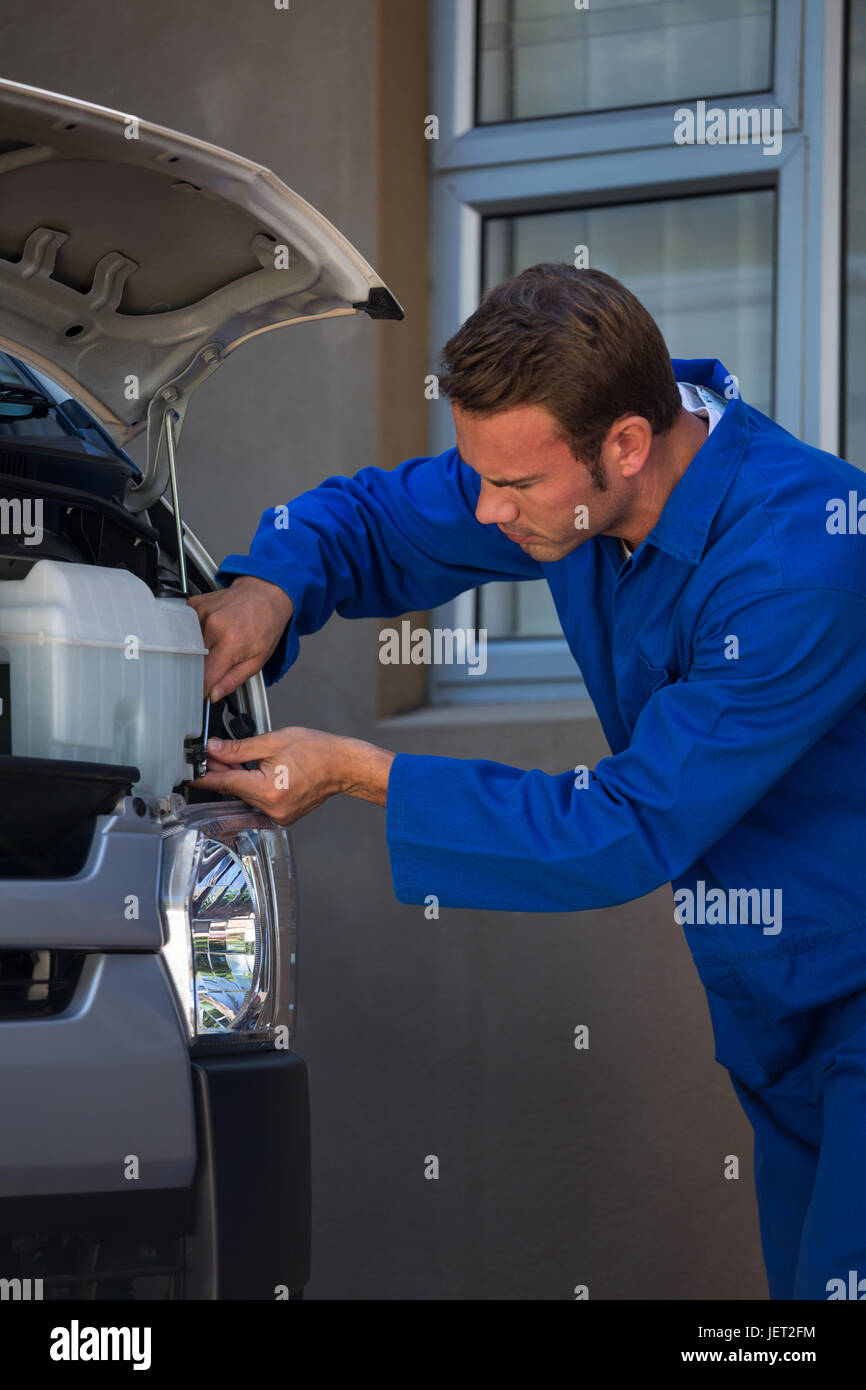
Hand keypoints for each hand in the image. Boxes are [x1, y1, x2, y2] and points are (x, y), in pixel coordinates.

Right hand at [187, 575, 294, 700]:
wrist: (265, 595)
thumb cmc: (265, 626)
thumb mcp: (257, 660)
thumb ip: (233, 680)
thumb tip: (213, 695)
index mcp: (230, 642)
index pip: (204, 676)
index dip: (201, 689)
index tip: (200, 695)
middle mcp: (213, 626)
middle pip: (191, 661)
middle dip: (197, 671)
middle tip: (210, 671)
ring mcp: (201, 613)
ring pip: (186, 645)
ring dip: (194, 652)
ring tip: (213, 646)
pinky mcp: (194, 605)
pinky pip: (184, 628)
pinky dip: (191, 636)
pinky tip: (207, 633)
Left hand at [190, 726, 395, 824]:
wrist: (344, 766)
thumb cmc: (318, 751)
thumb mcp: (273, 742)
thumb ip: (239, 749)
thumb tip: (214, 749)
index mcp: (267, 790)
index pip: (224, 783)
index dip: (203, 776)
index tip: (187, 774)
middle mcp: (272, 809)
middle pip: (235, 790)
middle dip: (224, 772)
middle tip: (216, 753)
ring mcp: (279, 815)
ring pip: (247, 796)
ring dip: (241, 779)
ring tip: (248, 759)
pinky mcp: (284, 816)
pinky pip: (260, 801)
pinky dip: (255, 787)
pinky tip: (260, 772)